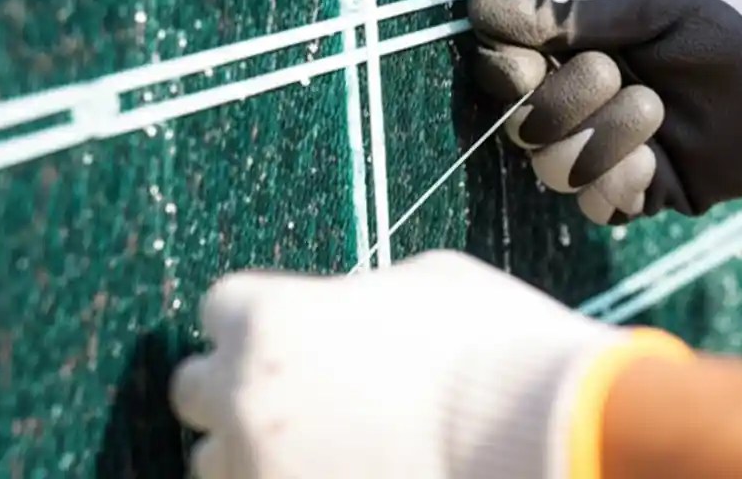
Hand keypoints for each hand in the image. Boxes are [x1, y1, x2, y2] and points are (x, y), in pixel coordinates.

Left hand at [170, 251, 689, 478]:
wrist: (547, 432)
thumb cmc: (493, 345)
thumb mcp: (423, 281)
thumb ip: (354, 296)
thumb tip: (344, 311)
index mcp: (271, 320)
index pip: (219, 308)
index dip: (259, 319)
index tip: (291, 332)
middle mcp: (247, 400)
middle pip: (195, 390)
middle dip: (239, 388)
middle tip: (298, 396)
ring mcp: (262, 473)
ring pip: (213, 463)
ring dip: (251, 452)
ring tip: (320, 449)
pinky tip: (338, 472)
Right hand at [468, 0, 741, 223]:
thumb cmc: (740, 13)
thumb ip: (567, 4)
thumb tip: (479, 6)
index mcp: (586, 42)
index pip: (505, 67)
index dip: (503, 70)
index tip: (525, 59)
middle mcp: (593, 97)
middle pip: (520, 126)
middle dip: (556, 102)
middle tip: (613, 71)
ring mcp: (621, 147)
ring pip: (554, 170)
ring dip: (595, 140)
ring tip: (652, 107)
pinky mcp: (654, 189)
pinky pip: (602, 206)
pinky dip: (621, 180)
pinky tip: (656, 155)